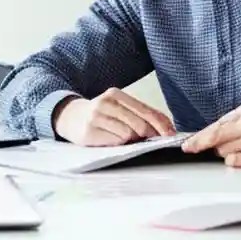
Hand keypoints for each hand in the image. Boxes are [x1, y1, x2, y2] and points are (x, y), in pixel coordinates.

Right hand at [53, 88, 175, 145]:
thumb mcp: (118, 107)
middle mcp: (106, 102)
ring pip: (128, 134)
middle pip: (140, 124)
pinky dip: (118, 144)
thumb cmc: (100, 115)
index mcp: (116, 94)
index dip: (161, 125)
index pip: (146, 111)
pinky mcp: (89, 132)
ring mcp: (96, 117)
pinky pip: (115, 142)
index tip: (171, 135)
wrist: (69, 117)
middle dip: (149, 136)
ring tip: (123, 137)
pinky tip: (111, 140)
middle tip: (150, 141)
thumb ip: (139, 114)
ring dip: (131, 141)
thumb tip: (166, 128)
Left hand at [181, 103, 240, 167]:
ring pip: (225, 153)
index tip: (187, 146)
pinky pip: (236, 163)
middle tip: (229, 146)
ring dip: (230, 153)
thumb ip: (236, 121)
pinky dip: (238, 162)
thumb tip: (213, 134)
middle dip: (215, 146)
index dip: (199, 138)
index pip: (215, 126)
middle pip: (216, 141)